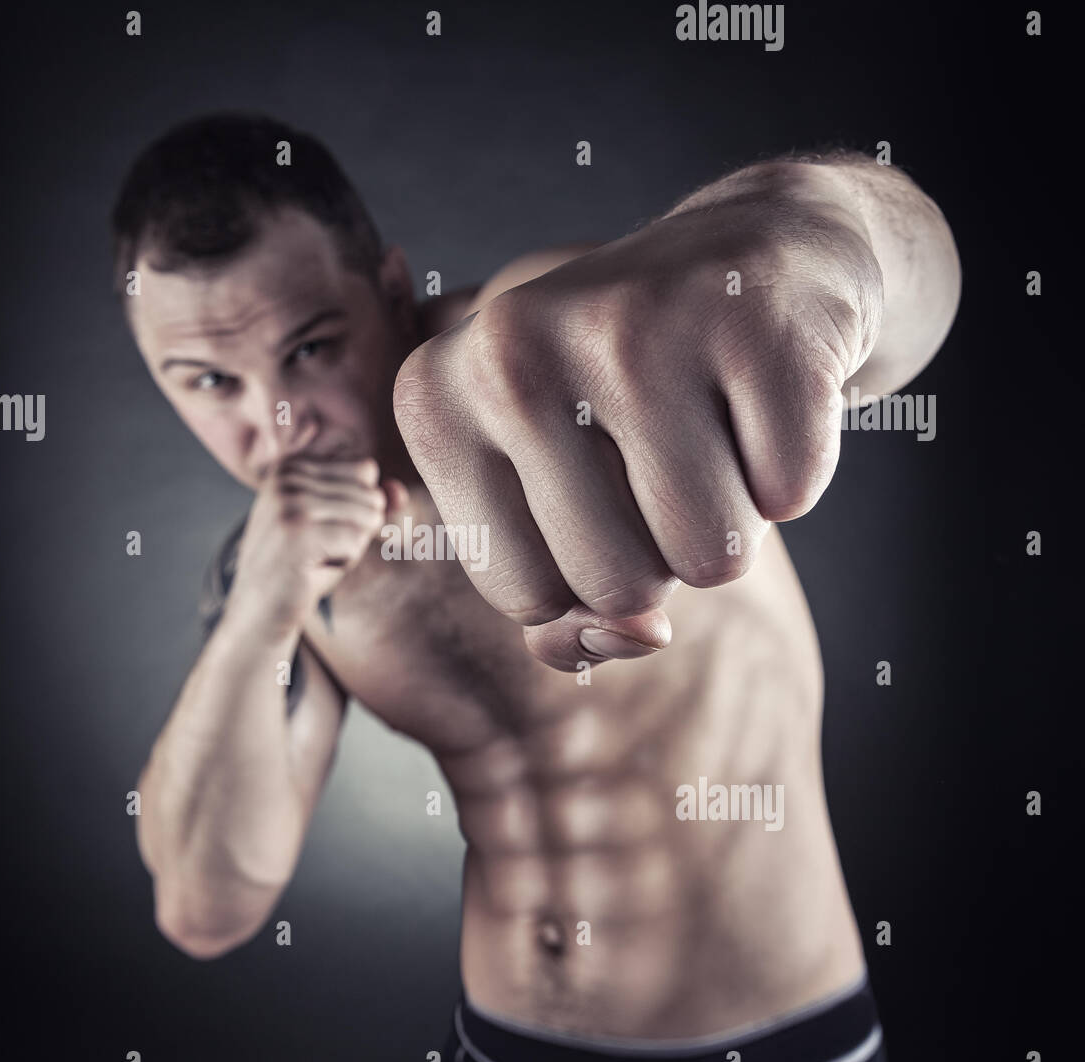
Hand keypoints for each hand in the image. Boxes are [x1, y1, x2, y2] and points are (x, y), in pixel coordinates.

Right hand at [228, 456, 406, 633]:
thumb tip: (400, 493)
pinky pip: (356, 541)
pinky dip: (344, 561)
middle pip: (369, 496)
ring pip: (367, 517)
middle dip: (356, 531)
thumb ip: (372, 502)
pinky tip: (311, 570)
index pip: (366, 472)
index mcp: (292, 465)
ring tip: (315, 558)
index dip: (356, 510)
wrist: (259, 609)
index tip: (319, 530)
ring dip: (351, 548)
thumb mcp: (339, 524)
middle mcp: (287, 476)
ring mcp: (289, 503)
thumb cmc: (304, 565)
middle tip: (317, 549)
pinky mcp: (296, 533)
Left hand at [392, 192, 883, 669]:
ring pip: (712, 556)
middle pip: (617, 585)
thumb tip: (636, 636)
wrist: (757, 258)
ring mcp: (629, 323)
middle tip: (665, 459)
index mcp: (433, 399)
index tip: (594, 493)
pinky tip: (766, 398)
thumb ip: (563, 614)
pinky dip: (796, 472)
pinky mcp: (750, 318)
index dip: (582, 576)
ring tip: (712, 431)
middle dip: (665, 556)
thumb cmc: (634, 403)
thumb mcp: (555, 499)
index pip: (524, 597)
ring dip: (734, 522)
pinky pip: (792, 494)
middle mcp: (507, 349)